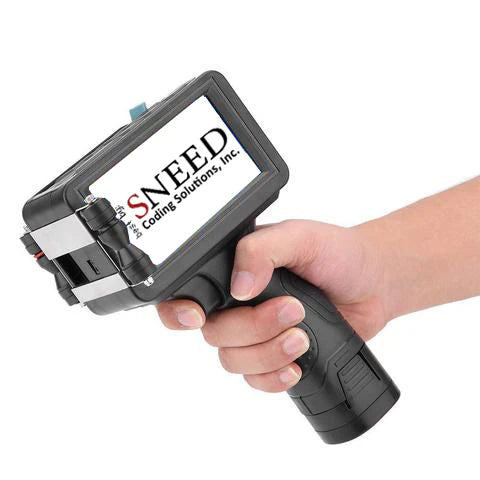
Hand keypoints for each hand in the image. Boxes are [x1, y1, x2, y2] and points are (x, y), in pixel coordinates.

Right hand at [156, 220, 389, 392]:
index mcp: (232, 270)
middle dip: (252, 328)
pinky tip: (295, 366)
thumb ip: (262, 250)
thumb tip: (238, 286)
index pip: (186, 293)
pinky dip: (273, 378)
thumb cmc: (336, 252)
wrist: (372, 283)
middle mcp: (237, 304)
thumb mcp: (299, 237)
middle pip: (214, 333)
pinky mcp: (274, 357)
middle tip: (293, 309)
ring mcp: (255, 333)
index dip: (178, 311)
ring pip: (232, 361)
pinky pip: (256, 380)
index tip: (197, 316)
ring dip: (267, 353)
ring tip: (302, 337)